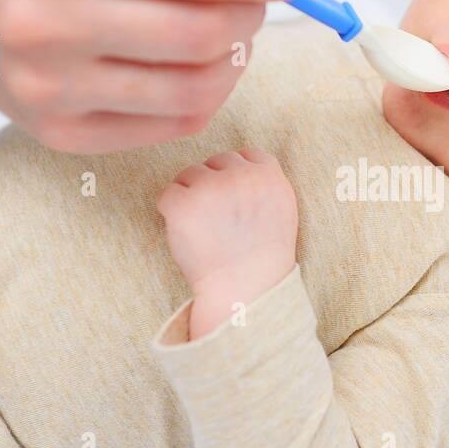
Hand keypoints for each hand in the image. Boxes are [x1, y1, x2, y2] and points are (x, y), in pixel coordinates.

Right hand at [0, 0, 312, 152]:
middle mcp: (46, 19)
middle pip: (204, 31)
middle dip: (255, 11)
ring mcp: (51, 87)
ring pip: (199, 87)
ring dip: (238, 55)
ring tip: (228, 27)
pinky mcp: (62, 135)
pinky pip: (177, 123)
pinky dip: (209, 91)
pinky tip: (196, 64)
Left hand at [157, 148, 298, 337]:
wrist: (244, 293)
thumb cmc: (260, 259)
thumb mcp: (281, 212)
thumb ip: (264, 184)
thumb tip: (239, 164)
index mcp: (270, 178)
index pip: (247, 154)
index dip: (237, 175)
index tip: (234, 201)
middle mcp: (243, 177)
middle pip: (217, 160)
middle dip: (213, 184)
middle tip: (217, 219)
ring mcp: (212, 188)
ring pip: (190, 173)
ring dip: (191, 196)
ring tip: (204, 229)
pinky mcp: (184, 204)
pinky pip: (167, 194)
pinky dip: (171, 212)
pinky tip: (187, 234)